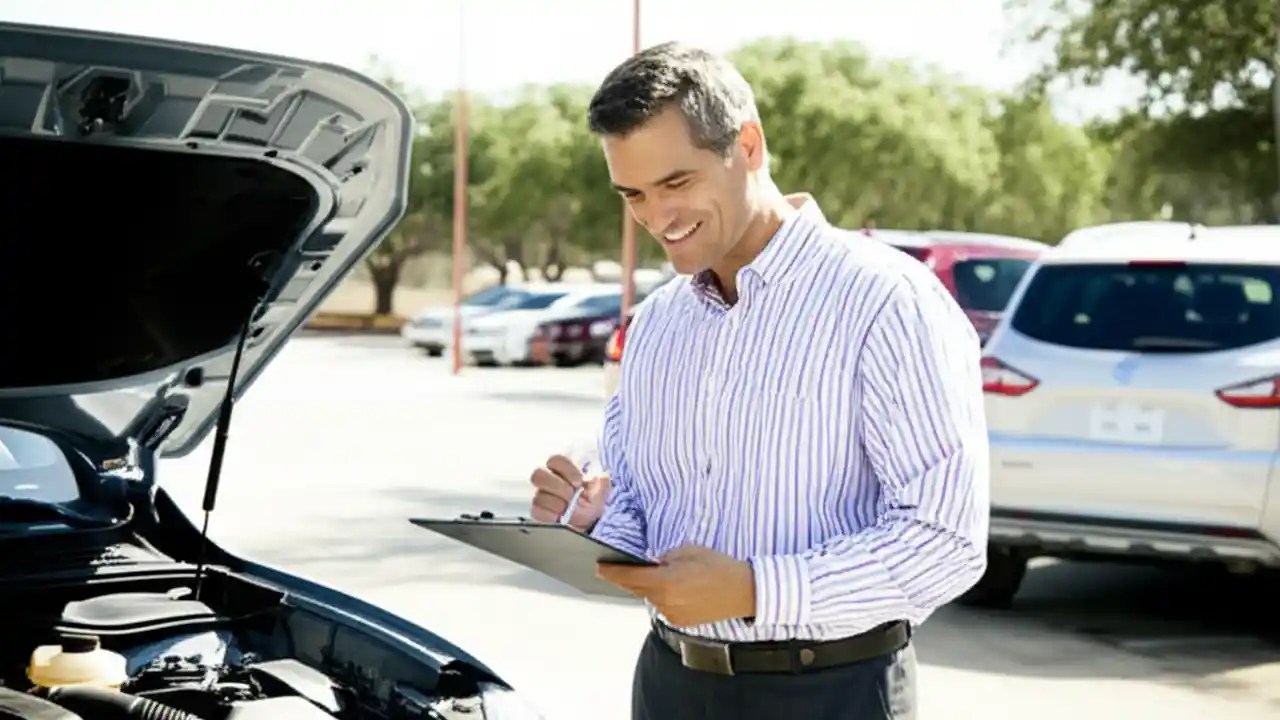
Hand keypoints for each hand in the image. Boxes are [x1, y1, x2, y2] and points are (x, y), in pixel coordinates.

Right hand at [529, 454, 610, 530]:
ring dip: (556, 503)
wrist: (590, 520)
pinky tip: (560, 516)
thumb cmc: (592, 500)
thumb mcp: (601, 489)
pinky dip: (549, 514)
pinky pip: (536, 510)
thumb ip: (601, 481)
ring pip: (539, 495)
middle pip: (538, 474)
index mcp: (563, 470)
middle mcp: (548, 480)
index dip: (565, 469)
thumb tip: (602, 477)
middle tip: (571, 495)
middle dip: (556, 486)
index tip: (578, 482)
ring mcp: (541, 495)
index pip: (555, 460)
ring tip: (568, 509)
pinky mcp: (538, 511)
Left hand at [597, 545, 756, 626]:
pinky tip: (679, 588)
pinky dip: (665, 597)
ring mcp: (673, 614)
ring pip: (652, 598)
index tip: (599, 567)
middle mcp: (665, 602)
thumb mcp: (689, 551)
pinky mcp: (681, 622)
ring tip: (669, 575)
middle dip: (633, 577)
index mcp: (665, 582)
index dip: (611, 572)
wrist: (743, 592)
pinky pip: (665, 607)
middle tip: (630, 566)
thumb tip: (654, 563)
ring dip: (653, 587)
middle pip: (638, 589)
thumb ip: (665, 558)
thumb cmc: (718, 567)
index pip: (629, 577)